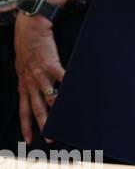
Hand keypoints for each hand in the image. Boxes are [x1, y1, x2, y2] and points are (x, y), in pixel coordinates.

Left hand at [15, 14, 62, 143]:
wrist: (30, 29)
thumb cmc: (29, 48)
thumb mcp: (24, 68)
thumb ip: (30, 80)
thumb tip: (38, 92)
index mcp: (23, 84)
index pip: (23, 110)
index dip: (26, 125)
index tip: (29, 139)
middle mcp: (30, 82)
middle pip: (36, 108)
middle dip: (43, 123)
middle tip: (49, 137)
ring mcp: (40, 74)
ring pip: (49, 96)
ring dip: (56, 109)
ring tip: (64, 119)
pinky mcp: (51, 64)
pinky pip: (62, 78)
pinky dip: (70, 86)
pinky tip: (78, 93)